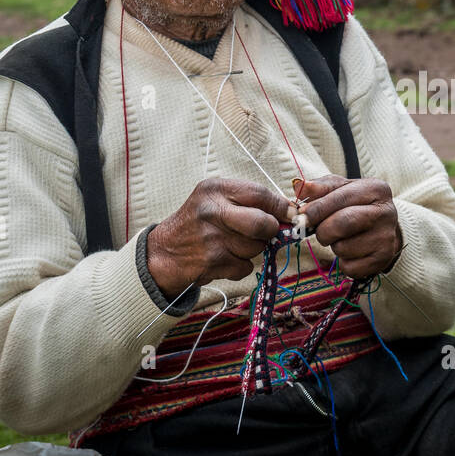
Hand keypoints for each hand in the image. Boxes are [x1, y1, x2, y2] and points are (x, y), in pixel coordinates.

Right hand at [147, 178, 292, 297]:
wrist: (164, 252)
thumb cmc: (198, 223)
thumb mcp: (216, 200)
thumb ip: (249, 202)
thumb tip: (290, 213)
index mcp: (215, 189)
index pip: (260, 194)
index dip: (281, 206)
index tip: (290, 214)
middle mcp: (212, 211)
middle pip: (263, 223)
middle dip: (270, 231)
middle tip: (264, 232)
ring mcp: (212, 239)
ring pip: (256, 247)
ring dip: (252, 250)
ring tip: (232, 244)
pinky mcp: (212, 263)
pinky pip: (246, 266)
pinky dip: (240, 266)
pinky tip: (224, 258)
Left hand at [292, 175, 402, 278]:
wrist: (382, 229)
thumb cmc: (356, 205)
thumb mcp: (341, 189)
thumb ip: (321, 187)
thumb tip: (300, 186)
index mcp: (376, 189)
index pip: (340, 198)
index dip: (316, 209)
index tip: (301, 216)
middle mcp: (386, 212)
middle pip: (342, 224)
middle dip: (323, 230)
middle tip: (319, 231)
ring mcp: (386, 238)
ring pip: (343, 248)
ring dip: (334, 246)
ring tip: (341, 238)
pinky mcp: (382, 260)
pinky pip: (349, 267)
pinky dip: (343, 263)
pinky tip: (351, 252)